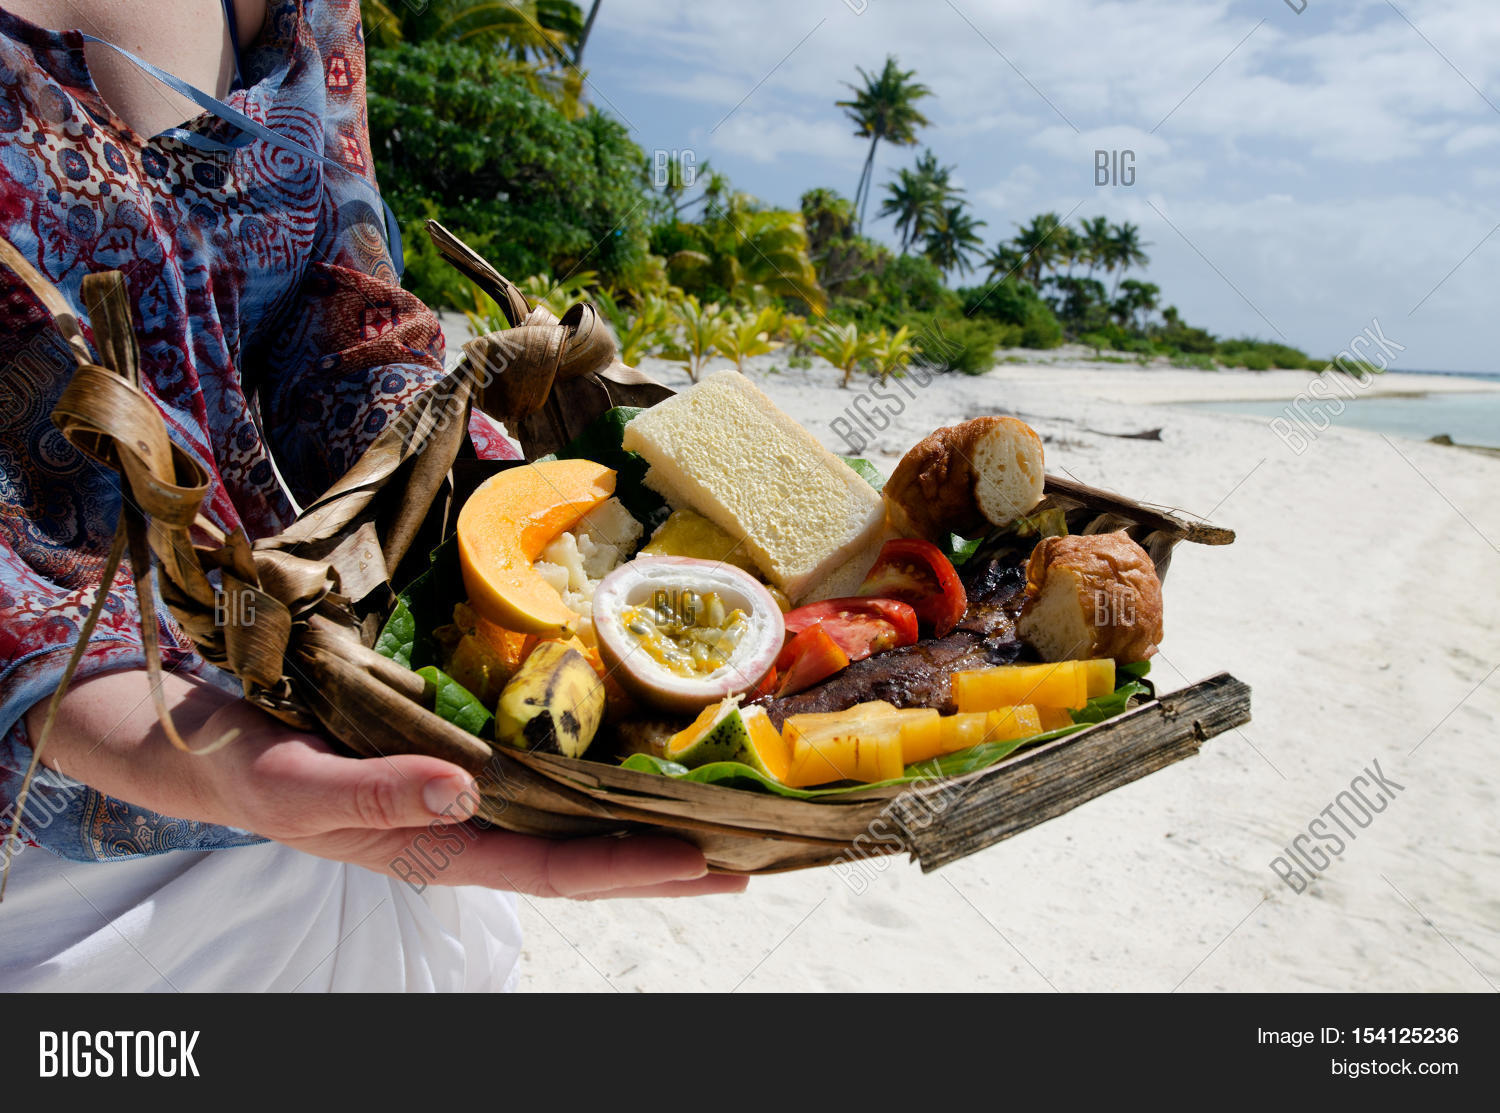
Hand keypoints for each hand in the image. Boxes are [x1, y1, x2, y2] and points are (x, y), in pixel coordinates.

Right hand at [28, 669, 748, 899]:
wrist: (213, 737)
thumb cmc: (253, 768)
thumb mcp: (301, 786)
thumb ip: (379, 794)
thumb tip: (463, 788)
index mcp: (440, 847)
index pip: (556, 867)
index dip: (631, 866)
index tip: (703, 859)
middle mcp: (469, 823)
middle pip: (585, 849)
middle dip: (665, 856)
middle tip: (751, 848)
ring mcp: (469, 791)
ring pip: (573, 812)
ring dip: (643, 815)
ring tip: (718, 810)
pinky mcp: (461, 750)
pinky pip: (546, 767)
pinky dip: (597, 766)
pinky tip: (634, 752)